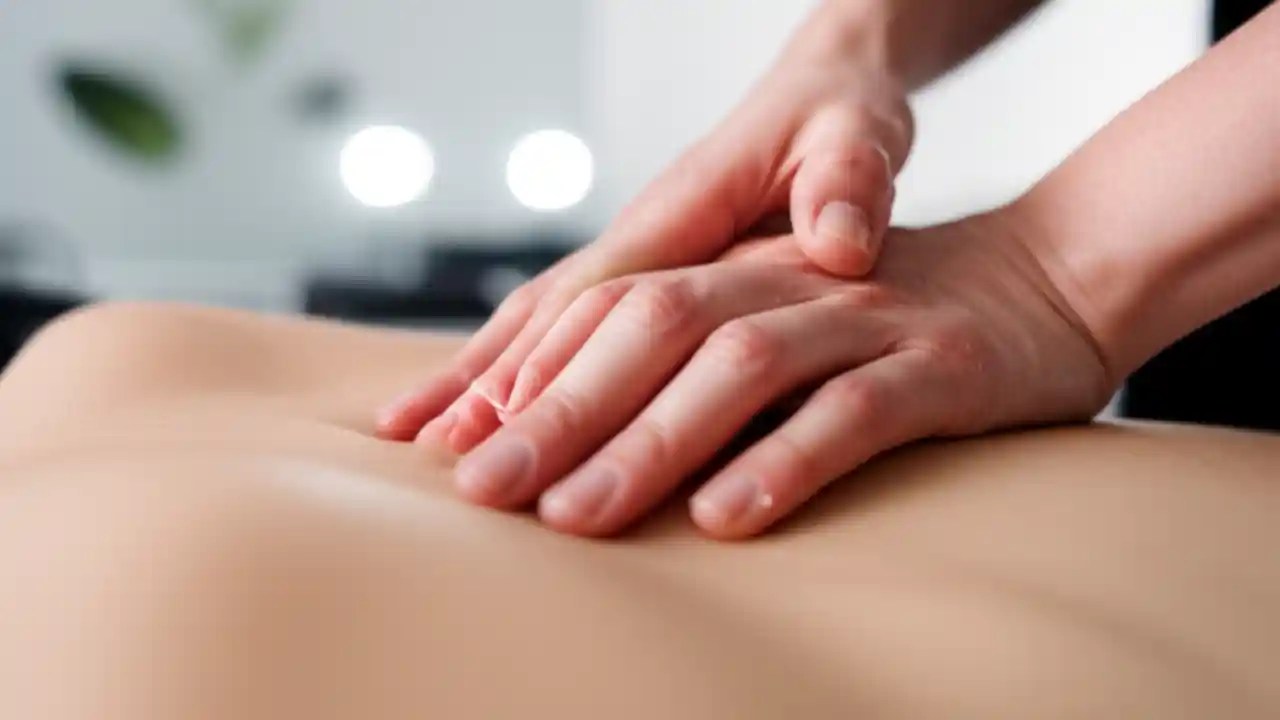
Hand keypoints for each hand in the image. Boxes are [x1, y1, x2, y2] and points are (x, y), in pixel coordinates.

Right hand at [376, 31, 912, 445]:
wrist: (824, 90)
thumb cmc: (839, 117)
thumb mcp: (860, 135)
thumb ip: (847, 183)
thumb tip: (839, 245)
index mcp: (687, 203)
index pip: (605, 287)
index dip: (556, 350)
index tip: (508, 416)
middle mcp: (644, 229)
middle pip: (552, 310)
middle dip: (495, 381)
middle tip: (446, 457)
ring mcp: (635, 252)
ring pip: (538, 317)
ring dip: (480, 376)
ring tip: (419, 437)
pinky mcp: (644, 272)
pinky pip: (562, 320)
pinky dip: (509, 363)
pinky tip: (475, 402)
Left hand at [449, 212, 1113, 538]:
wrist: (1043, 277)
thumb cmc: (887, 325)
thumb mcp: (785, 326)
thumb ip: (697, 365)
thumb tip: (583, 445)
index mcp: (741, 272)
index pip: (614, 307)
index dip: (535, 372)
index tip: (461, 445)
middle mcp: (789, 285)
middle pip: (655, 329)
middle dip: (562, 410)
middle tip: (487, 489)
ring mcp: (865, 322)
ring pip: (742, 368)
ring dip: (652, 442)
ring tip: (579, 516)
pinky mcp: (940, 368)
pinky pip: (855, 413)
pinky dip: (786, 460)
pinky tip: (731, 514)